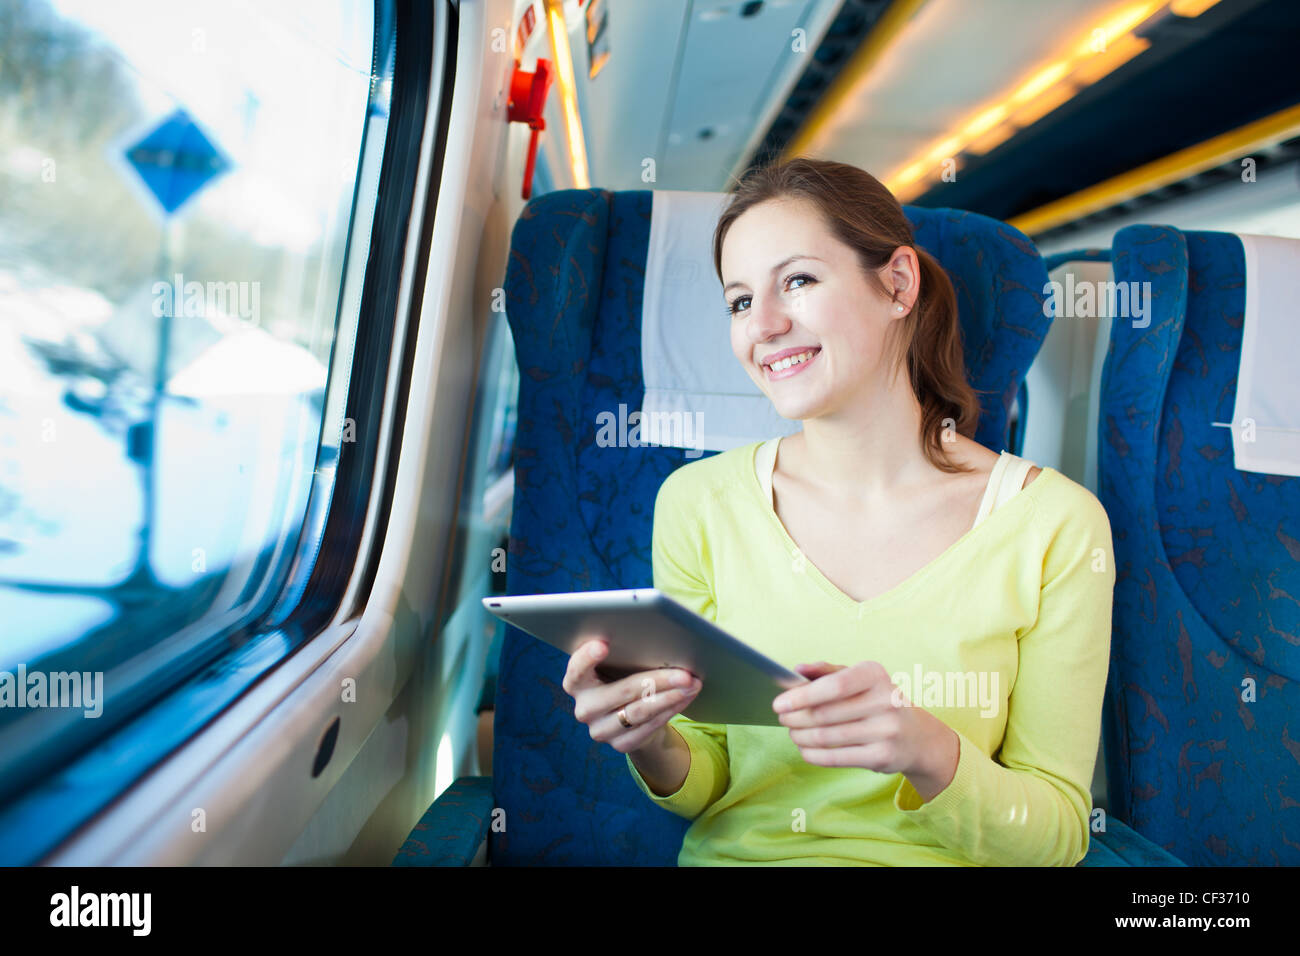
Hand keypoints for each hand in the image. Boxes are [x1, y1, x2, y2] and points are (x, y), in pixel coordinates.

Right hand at [561, 638, 701, 753]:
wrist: (628, 715)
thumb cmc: (622, 676)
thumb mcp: (618, 665)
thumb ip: (624, 653)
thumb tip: (660, 639)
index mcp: (577, 683)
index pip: (576, 670)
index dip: (587, 657)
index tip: (603, 644)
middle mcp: (584, 708)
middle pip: (622, 691)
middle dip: (658, 680)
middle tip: (684, 673)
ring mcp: (600, 730)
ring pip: (639, 711)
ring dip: (670, 697)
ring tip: (691, 684)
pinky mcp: (619, 744)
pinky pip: (648, 727)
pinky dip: (670, 710)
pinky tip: (685, 698)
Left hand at [773, 660, 959, 801]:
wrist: (916, 736)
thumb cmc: (877, 701)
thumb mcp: (859, 678)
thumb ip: (828, 671)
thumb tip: (797, 669)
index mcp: (876, 674)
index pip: (834, 685)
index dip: (802, 695)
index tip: (778, 703)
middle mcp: (885, 701)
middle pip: (826, 713)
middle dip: (796, 717)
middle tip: (782, 718)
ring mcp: (886, 731)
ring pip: (828, 737)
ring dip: (801, 736)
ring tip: (792, 732)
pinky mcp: (883, 756)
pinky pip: (837, 758)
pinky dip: (813, 754)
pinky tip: (804, 749)